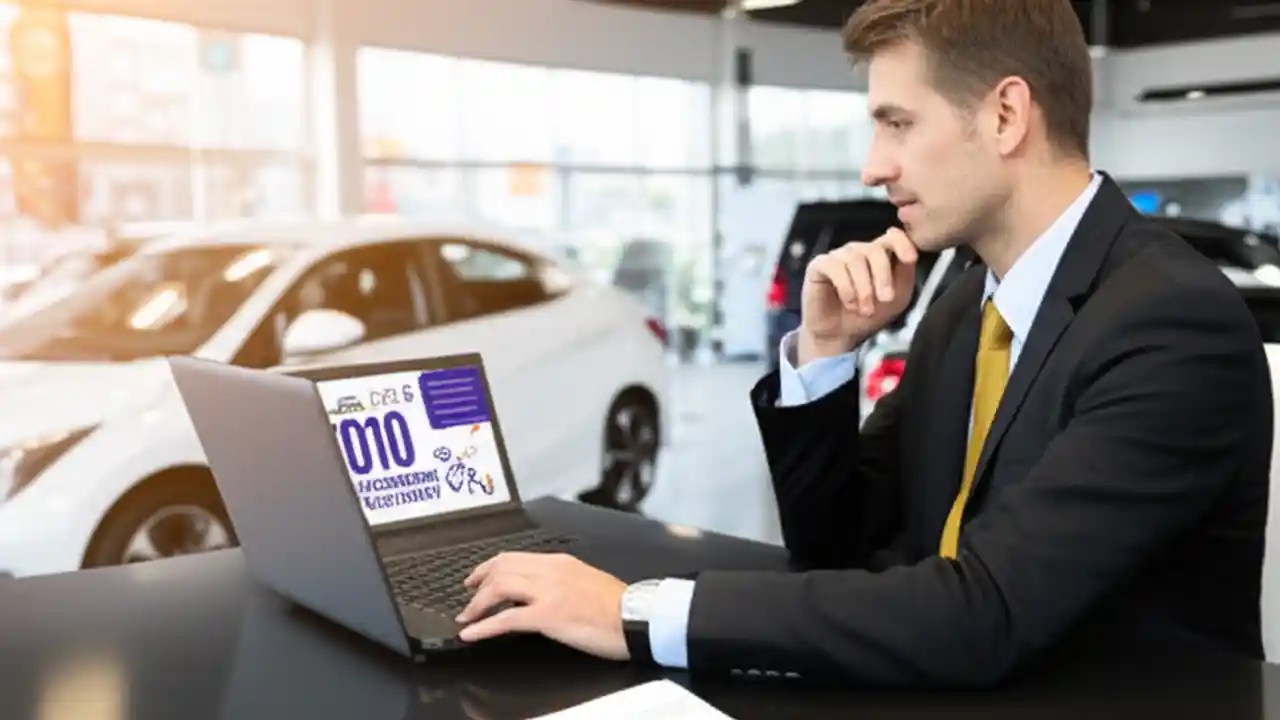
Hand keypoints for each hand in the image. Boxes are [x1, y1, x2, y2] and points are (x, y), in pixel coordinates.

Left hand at [456, 552, 628, 660]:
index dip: (491, 567)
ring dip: (477, 603)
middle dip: (479, 581)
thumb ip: (562, 581)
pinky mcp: (549, 615)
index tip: (480, 577)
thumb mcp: (586, 581)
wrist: (637, 618)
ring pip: (500, 586)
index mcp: (561, 562)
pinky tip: (472, 633)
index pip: (516, 557)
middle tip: (467, 595)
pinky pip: (506, 618)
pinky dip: (483, 626)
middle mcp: (552, 571)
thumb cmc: (619, 607)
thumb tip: (541, 592)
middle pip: (502, 566)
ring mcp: (549, 592)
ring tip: (467, 616)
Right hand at [799, 228, 918, 364]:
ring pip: (855, 260)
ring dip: (864, 288)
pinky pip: (835, 267)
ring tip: (866, 310)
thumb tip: (910, 256)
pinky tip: (850, 304)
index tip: (911, 259)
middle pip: (875, 249)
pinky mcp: (819, 265)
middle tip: (886, 299)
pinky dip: (846, 288)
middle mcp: (859, 251)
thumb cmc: (869, 316)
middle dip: (883, 276)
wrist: (840, 336)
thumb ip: (906, 276)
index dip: (903, 243)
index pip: (892, 237)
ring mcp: (838, 256)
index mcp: (879, 255)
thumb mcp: (897, 299)